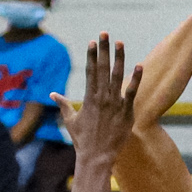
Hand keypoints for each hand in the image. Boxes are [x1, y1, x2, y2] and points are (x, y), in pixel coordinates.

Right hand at [51, 33, 140, 167]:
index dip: (92, 56)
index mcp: (88, 98)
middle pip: (102, 69)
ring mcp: (114, 104)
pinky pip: (132, 93)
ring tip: (119, 42)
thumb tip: (53, 94)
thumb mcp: (71, 121)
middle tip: (104, 33)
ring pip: (117, 76)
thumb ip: (63, 104)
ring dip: (119, 58)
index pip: (90, 72)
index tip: (93, 42)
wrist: (96, 158)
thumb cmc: (82, 140)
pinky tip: (139, 65)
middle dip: (103, 50)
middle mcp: (101, 98)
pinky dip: (136, 79)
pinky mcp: (126, 112)